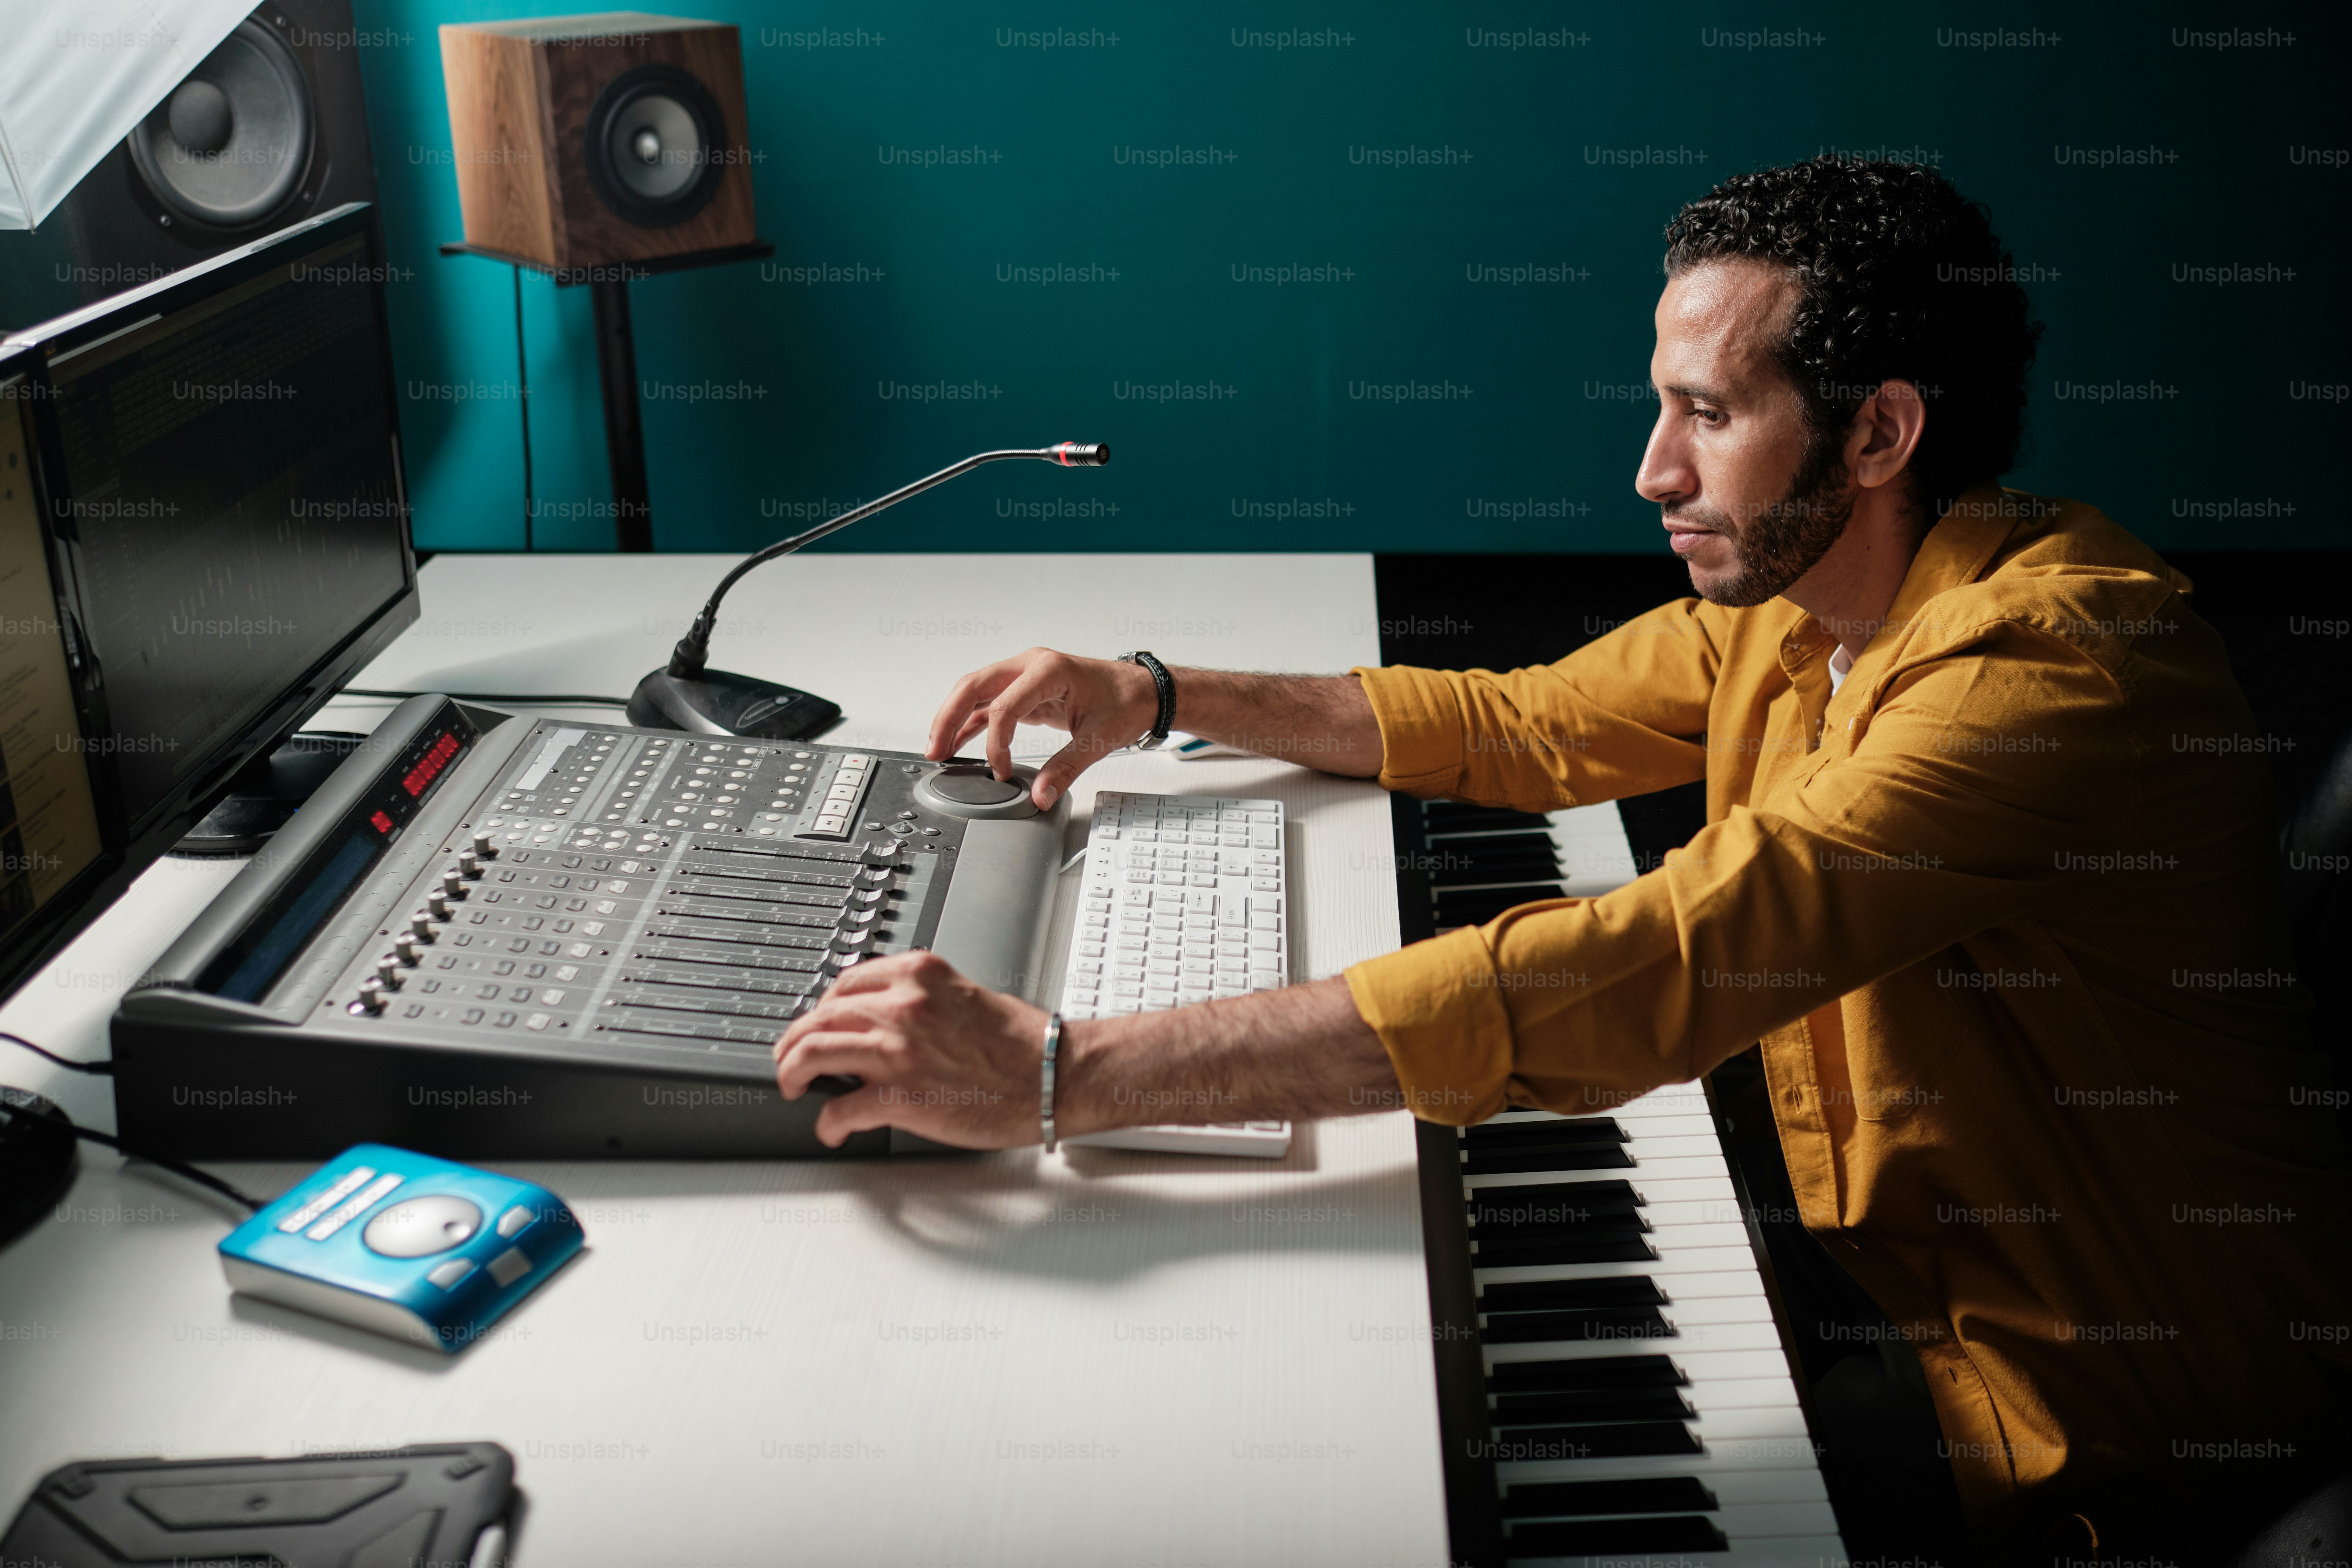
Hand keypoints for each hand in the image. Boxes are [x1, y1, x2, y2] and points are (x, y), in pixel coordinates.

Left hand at [772, 952, 1048, 1148]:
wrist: (1057, 1076)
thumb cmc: (1023, 1045)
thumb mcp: (963, 997)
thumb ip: (922, 1000)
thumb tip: (887, 1019)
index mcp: (918, 976)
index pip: (843, 983)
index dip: (821, 1007)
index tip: (817, 1022)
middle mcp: (902, 1007)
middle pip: (818, 1016)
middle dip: (794, 1040)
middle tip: (789, 1058)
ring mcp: (898, 1051)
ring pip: (811, 1053)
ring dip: (790, 1072)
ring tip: (791, 1086)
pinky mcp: (901, 1097)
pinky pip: (840, 1109)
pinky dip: (828, 1122)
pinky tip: (832, 1128)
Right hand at [926, 647, 1156, 808]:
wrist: (1144, 690)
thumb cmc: (1126, 701)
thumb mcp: (1099, 738)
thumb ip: (1067, 768)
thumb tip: (1042, 795)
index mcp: (1049, 669)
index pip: (1005, 705)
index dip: (997, 742)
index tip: (1002, 771)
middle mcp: (1031, 666)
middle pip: (975, 685)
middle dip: (949, 717)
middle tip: (934, 749)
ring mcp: (1026, 676)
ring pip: (977, 692)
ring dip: (954, 718)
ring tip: (937, 749)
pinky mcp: (1027, 690)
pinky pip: (991, 703)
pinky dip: (973, 722)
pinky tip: (958, 742)